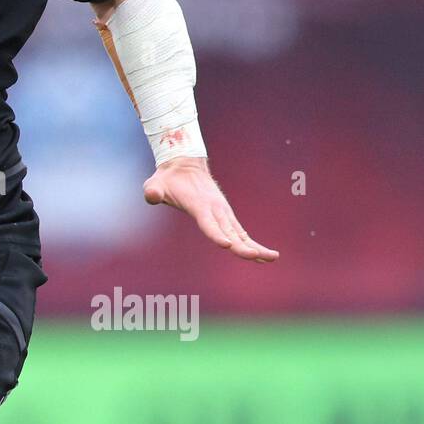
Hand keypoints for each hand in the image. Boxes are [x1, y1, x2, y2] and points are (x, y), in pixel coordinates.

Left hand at [142, 157, 279, 262]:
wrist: (185, 165)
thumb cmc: (167, 180)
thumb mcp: (155, 184)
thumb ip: (152, 191)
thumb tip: (151, 195)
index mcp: (199, 205)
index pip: (208, 223)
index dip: (216, 234)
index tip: (227, 245)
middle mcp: (215, 210)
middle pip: (230, 232)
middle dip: (243, 246)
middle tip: (256, 256)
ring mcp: (223, 212)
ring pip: (240, 233)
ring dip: (255, 246)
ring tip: (272, 258)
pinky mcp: (226, 215)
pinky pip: (241, 232)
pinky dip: (252, 243)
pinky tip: (262, 256)